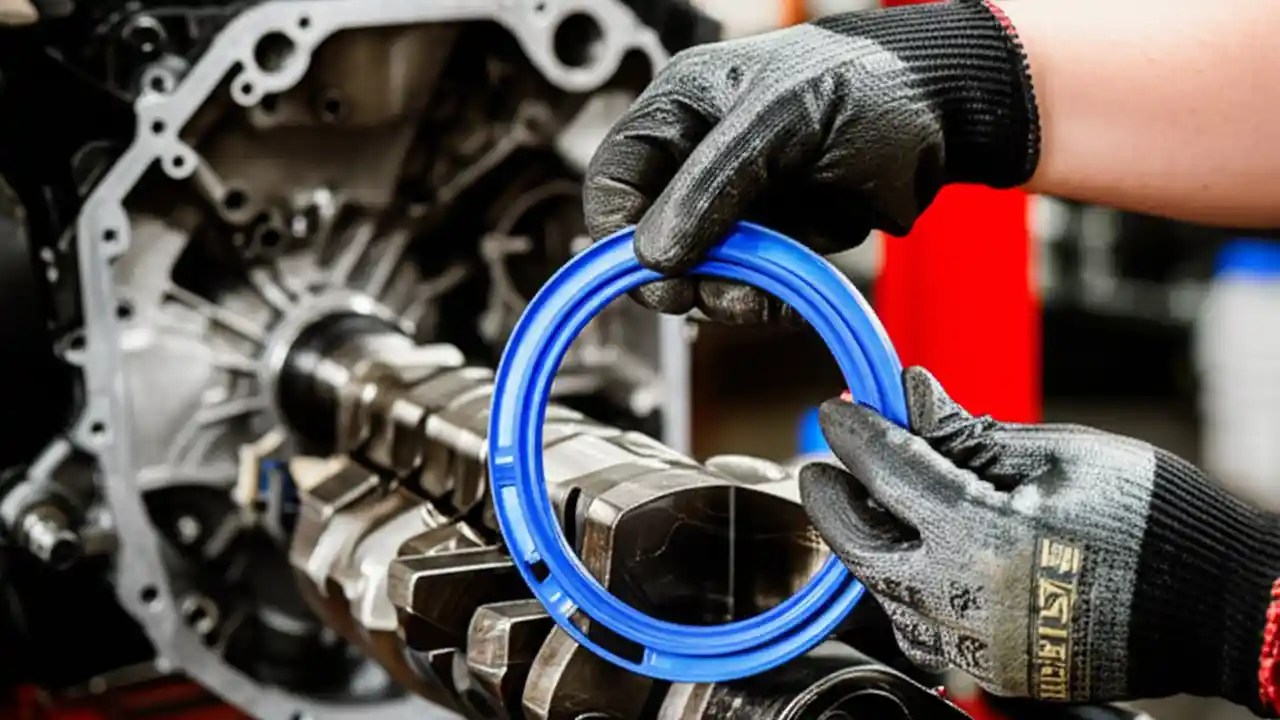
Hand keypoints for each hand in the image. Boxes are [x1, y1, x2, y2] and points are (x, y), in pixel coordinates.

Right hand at [583, 0, 1038, 323]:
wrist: (949, 114)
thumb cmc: (868, 84)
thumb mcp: (780, 121)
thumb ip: (712, 185)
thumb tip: (653, 253)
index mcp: (683, 109)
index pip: (616, 178)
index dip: (617, 229)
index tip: (645, 270)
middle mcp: (702, 160)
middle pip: (653, 237)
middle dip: (679, 272)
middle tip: (703, 294)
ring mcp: (740, 204)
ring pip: (701, 273)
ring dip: (724, 293)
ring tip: (756, 294)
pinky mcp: (778, 240)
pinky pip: (751, 287)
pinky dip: (764, 300)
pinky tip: (786, 293)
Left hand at [799, 367, 1279, 712]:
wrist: (1221, 605)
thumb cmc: (1154, 520)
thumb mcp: (1061, 454)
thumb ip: (971, 434)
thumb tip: (913, 395)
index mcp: (981, 533)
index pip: (888, 471)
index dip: (856, 434)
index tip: (837, 411)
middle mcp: (964, 600)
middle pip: (862, 547)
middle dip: (834, 502)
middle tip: (823, 467)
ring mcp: (976, 649)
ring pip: (884, 597)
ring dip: (867, 550)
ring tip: (869, 511)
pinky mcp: (993, 675)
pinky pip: (922, 639)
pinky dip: (905, 599)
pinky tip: (913, 567)